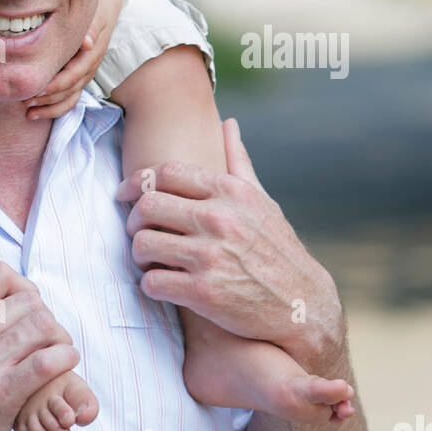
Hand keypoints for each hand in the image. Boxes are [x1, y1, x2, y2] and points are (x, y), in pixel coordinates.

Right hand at [0, 261, 80, 430]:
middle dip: (45, 316)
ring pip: (43, 325)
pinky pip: (48, 361)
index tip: (27, 307)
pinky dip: (65, 357)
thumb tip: (19, 290)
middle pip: (28, 301)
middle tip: (47, 336)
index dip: (22, 285)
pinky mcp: (0, 393)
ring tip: (58, 349)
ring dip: (60, 337)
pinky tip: (64, 362)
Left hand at [23, 19, 108, 119]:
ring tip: (28, 113)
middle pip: (70, 91)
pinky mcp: (78, 81)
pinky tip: (36, 112)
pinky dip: (54, 109)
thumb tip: (87, 42)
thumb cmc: (92, 15)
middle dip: (48, 99)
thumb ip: (89, 30)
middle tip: (25, 101)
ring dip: (50, 109)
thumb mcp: (93, 18)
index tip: (37, 89)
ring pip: (70, 100)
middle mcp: (88, 70)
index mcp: (91, 55)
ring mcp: (84, 77)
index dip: (56, 85)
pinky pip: (69, 100)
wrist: (101, 16)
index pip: (74, 75)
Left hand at [116, 118, 343, 370]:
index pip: (166, 172)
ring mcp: (210, 256)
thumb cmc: (278, 249)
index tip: (127, 194)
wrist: (303, 307)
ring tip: (148, 259)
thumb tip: (228, 123)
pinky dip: (149, 285)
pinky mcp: (204, 293)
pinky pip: (153, 282)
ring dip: (139, 254)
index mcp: (230, 192)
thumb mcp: (262, 200)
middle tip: (136, 229)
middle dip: (134, 218)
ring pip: (143, 243)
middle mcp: (218, 219)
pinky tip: (161, 284)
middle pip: (148, 204)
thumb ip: (238, 161)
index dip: (139, 181)